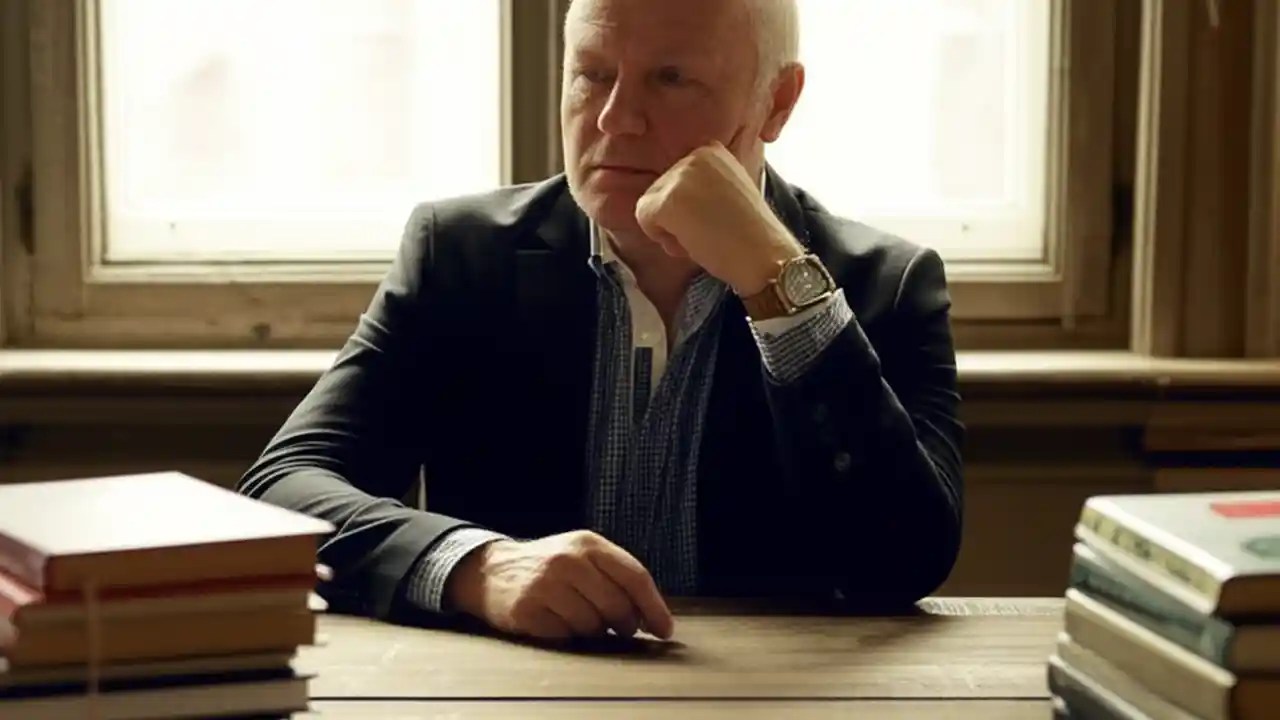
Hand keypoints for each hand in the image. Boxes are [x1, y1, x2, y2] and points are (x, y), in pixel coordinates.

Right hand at [444, 530, 674, 641]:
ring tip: (581, 619)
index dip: (654, 607)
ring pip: (593, 625)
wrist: (492, 570)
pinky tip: (558, 622)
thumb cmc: (549, 567)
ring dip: (594, 631)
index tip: (664, 630)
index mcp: (587, 543)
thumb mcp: (582, 555)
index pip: (634, 576)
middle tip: (621, 629)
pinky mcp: (527, 611)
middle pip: (617, 605)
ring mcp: (545, 585)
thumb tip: (651, 617)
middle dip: (625, 624)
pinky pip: (566, 636)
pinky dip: (568, 636)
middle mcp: (567, 560)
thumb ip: (616, 576)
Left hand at [634, 140, 803, 296]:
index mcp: (710, 150)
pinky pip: (643, 221)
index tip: (718, 218)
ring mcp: (679, 177)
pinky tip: (693, 242)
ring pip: (649, 206)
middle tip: (712, 231)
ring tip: (704, 237)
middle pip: (659, 191)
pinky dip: (662, 239)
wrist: (766, 255)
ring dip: (670, 230)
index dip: (690, 207)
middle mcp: (693, 156)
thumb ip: (700, 185)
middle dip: (677, 218)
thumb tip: (675, 199)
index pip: (674, 179)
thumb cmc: (750, 233)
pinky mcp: (667, 201)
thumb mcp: (728, 190)